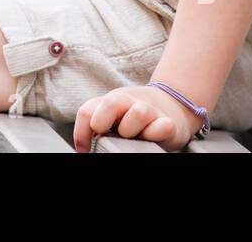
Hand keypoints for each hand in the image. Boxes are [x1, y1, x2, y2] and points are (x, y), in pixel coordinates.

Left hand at [73, 85, 202, 152]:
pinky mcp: (168, 123)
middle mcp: (129, 102)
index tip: (84, 149)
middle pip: (110, 103)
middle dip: (102, 121)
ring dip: (130, 128)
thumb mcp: (114, 115)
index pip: (87, 111)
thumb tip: (85, 148)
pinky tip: (152, 137)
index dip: (81, 132)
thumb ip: (100, 124)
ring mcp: (150, 110)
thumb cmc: (134, 116)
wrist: (171, 103)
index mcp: (111, 102)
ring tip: (132, 137)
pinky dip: (157, 132)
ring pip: (138, 113)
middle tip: (104, 134)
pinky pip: (164, 126)